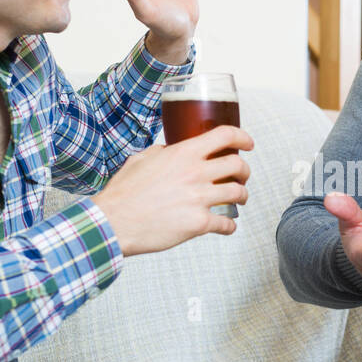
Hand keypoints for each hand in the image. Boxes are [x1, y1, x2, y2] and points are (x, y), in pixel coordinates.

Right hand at [92, 126, 252, 255]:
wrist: (113, 222)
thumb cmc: (122, 194)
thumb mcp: (140, 160)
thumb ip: (160, 153)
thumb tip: (168, 151)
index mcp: (183, 153)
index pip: (225, 135)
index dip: (242, 137)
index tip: (248, 144)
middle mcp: (195, 173)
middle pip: (238, 165)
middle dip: (245, 171)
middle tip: (241, 177)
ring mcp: (199, 198)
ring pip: (239, 193)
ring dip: (242, 196)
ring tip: (239, 200)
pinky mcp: (199, 223)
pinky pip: (227, 223)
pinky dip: (230, 226)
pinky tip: (226, 226)